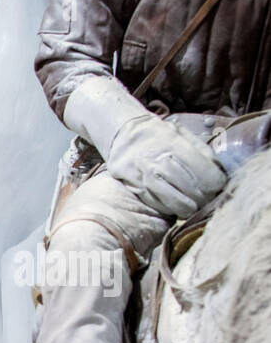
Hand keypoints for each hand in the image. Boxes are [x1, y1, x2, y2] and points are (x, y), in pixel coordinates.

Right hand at [107, 114, 226, 217]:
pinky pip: (156, 204)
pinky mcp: (134, 188)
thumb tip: (219, 171)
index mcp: (174, 145)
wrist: (123, 135)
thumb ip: (201, 150)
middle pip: (190, 189)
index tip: (219, 185)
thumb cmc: (158, 135)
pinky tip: (175, 206)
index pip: (204, 172)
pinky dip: (169, 208)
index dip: (216, 183)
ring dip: (187, 208)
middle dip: (204, 197)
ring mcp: (144, 177)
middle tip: (209, 199)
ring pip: (173, 201)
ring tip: (194, 206)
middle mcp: (158, 162)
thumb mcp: (182, 133)